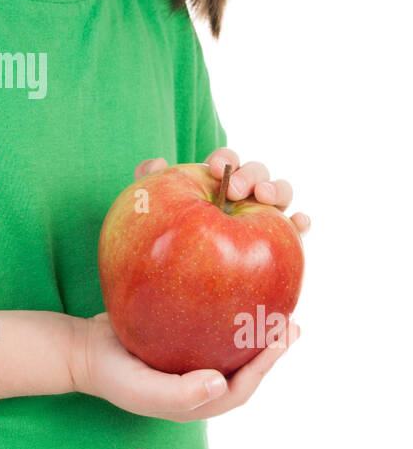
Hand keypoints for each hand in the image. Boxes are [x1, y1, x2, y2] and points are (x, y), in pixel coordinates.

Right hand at [69, 309, 300, 421]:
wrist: (83, 350)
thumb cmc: (111, 374)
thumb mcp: (141, 388)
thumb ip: (178, 394)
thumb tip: (220, 384)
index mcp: (199, 401)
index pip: (241, 387)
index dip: (265, 365)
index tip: (282, 338)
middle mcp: (203, 382)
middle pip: (245, 367)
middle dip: (272, 347)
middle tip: (292, 322)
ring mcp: (193, 360)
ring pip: (233, 345)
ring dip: (257, 329)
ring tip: (278, 306)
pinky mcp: (183, 338)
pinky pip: (213, 326)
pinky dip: (230, 310)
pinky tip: (238, 286)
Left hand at [136, 151, 310, 236]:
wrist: (179, 289)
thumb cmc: (164, 243)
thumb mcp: (151, 215)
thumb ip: (148, 186)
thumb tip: (157, 164)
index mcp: (216, 183)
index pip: (225, 162)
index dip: (224, 159)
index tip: (215, 168)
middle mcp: (243, 196)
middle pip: (256, 174)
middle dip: (250, 175)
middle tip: (234, 190)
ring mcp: (263, 217)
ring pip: (281, 195)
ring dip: (277, 190)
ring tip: (265, 199)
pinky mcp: (279, 244)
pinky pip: (294, 232)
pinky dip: (301, 223)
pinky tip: (299, 224)